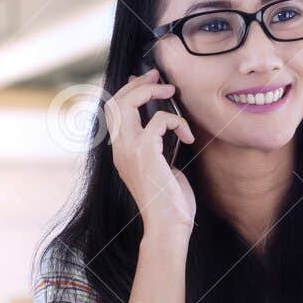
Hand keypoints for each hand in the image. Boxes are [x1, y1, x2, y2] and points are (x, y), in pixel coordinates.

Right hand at [105, 68, 195, 238]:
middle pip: (115, 101)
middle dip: (137, 83)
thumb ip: (157, 147)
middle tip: (159, 77)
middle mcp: (120, 149)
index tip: (149, 81)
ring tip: (171, 92)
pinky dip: (177, 122)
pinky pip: (159, 120)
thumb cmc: (169, 202)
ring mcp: (129, 150)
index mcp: (121, 152)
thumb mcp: (161, 168)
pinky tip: (188, 137)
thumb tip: (165, 127)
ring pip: (127, 103)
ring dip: (151, 91)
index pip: (114, 112)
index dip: (128, 91)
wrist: (168, 225)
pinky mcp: (145, 152)